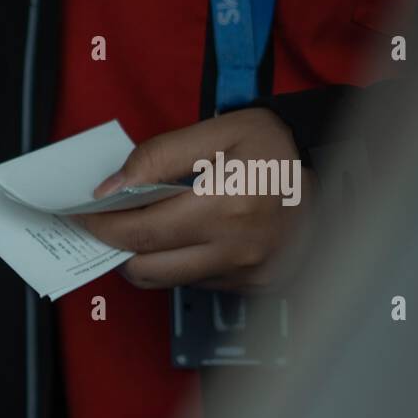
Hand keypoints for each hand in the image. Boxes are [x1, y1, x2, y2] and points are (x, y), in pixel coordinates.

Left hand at [78, 108, 314, 291]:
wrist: (334, 179)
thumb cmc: (275, 151)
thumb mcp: (222, 131)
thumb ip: (159, 155)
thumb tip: (112, 187)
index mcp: (226, 206)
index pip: (141, 230)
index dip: (102, 226)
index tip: (83, 215)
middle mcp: (234, 249)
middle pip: (144, 265)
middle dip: (113, 245)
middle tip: (100, 224)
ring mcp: (242, 274)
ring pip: (163, 280)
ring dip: (139, 258)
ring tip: (134, 229)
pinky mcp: (249, 286)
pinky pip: (192, 282)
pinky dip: (174, 262)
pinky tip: (175, 237)